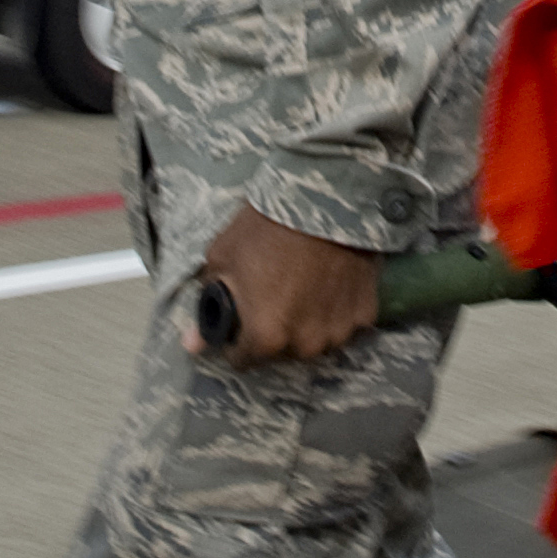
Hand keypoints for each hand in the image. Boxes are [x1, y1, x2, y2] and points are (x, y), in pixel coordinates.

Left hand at [190, 202, 379, 365]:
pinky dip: (336, 310)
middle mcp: (304, 344)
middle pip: (281, 352)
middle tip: (273, 295)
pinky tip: (328, 282)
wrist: (324, 197)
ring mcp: (339, 330)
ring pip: (315, 340)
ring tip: (302, 286)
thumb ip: (208, 305)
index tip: (241, 319)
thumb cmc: (266, 227)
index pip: (243, 360)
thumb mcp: (222, 258)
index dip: (237, 341)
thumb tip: (191, 344)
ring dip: (306, 323)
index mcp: (265, 337)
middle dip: (274, 332)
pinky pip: (345, 322)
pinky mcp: (366, 313)